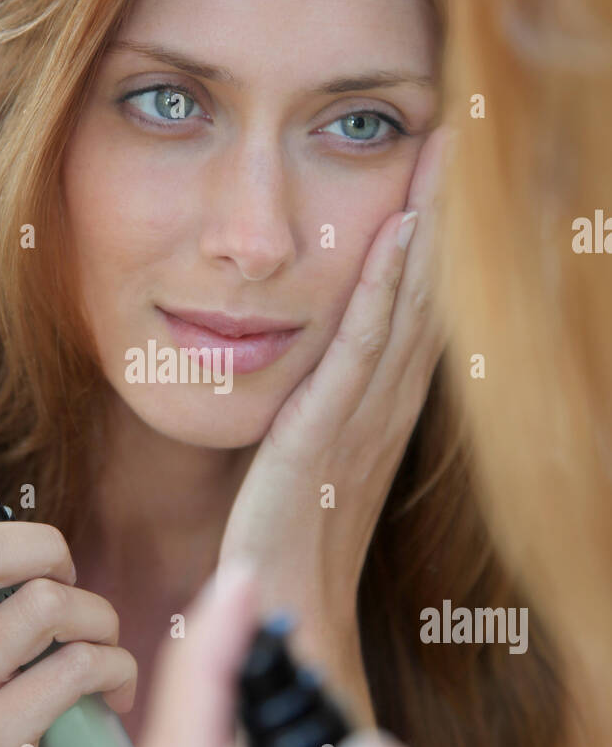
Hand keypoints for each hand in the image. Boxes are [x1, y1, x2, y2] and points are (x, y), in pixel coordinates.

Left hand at [218, 127, 452, 700]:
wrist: (282, 614)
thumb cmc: (290, 540)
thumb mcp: (312, 458)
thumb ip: (322, 408)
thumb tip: (320, 361)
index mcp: (380, 412)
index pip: (420, 312)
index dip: (439, 242)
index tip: (447, 170)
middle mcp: (384, 408)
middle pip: (429, 295)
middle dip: (447, 215)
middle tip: (464, 132)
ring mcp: (359, 420)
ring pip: (408, 308)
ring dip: (429, 230)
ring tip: (444, 153)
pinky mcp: (320, 437)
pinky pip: (359, 350)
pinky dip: (385, 289)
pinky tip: (397, 232)